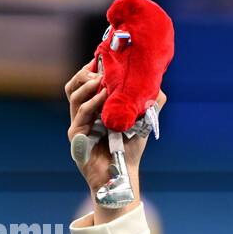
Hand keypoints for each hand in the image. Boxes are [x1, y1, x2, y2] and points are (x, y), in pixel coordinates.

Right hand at [64, 61, 166, 197]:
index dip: (91, 69)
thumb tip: (159, 85)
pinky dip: (91, 103)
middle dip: (85, 73)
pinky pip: (80, 115)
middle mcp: (82, 114)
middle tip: (100, 68)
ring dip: (88, 85)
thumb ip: (149, 104)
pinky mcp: (76, 137)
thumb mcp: (141, 123)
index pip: (85, 82)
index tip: (103, 58)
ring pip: (74, 96)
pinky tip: (102, 97)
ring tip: (101, 79)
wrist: (122, 175)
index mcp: (94, 108)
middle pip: (74, 85)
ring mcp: (77, 125)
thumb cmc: (129, 150)